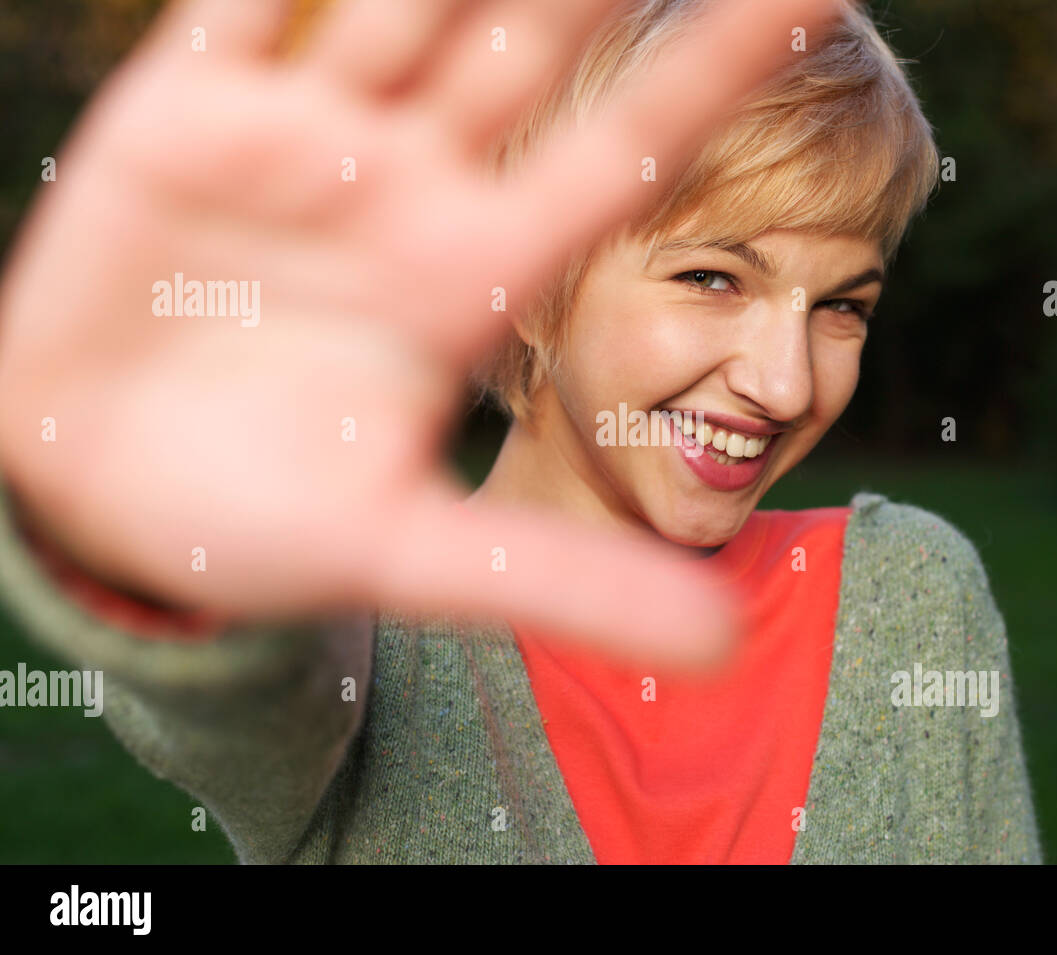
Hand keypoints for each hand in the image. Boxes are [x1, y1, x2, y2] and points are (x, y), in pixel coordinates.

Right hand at [0, 0, 836, 665]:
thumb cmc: (258, 526)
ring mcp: (302, 141)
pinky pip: (249, 0)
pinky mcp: (188, 112)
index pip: (623, 156)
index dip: (716, 73)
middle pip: (528, 49)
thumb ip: (559, 580)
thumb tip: (722, 645)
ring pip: (407, 2)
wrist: (102, 503)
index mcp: (472, 277)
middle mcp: (404, 191)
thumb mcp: (414, 555)